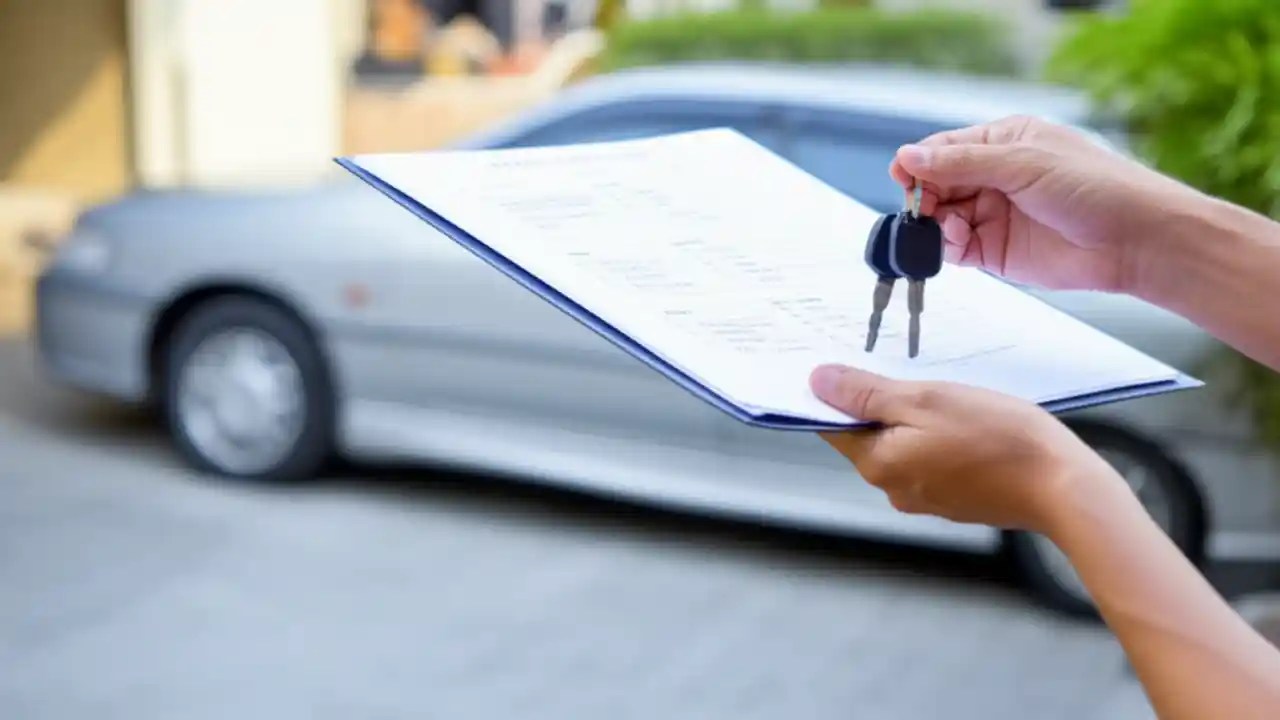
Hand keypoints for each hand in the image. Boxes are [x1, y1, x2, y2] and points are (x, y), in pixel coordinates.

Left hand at [809, 364, 1121, 533]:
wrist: (1061, 486)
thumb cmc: (997, 438)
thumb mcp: (925, 399)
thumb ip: (867, 393)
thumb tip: (817, 383)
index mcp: (878, 463)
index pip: (833, 426)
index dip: (833, 395)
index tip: (843, 367)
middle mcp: (894, 487)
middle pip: (867, 436)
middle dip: (880, 403)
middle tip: (907, 372)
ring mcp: (925, 496)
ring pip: (902, 446)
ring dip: (913, 419)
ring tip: (945, 396)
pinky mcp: (954, 499)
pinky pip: (930, 459)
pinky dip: (938, 438)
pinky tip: (965, 422)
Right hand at [891, 115, 1203, 292]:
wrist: (1135, 239)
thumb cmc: (1094, 187)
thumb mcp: (1022, 163)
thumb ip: (961, 162)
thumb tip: (908, 156)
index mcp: (1002, 143)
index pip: (943, 149)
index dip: (918, 163)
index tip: (901, 177)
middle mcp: (994, 177)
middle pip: (937, 185)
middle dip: (923, 196)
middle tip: (921, 208)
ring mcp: (994, 215)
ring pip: (942, 218)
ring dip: (934, 224)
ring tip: (949, 229)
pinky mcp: (996, 251)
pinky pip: (956, 248)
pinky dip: (947, 247)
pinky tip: (957, 243)